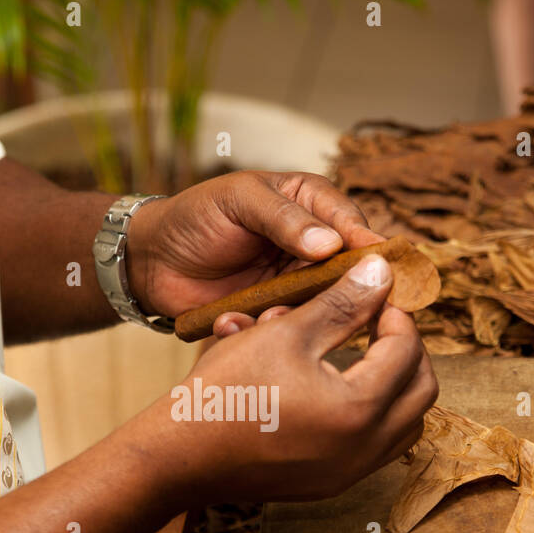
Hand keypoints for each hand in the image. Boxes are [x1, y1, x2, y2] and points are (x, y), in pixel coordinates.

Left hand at [124, 170, 383, 319]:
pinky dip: (272, 330)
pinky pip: (290, 328)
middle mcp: (314, 247)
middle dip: (341, 291)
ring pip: (324, 306)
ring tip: (271, 313)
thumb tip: (332, 243)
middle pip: (350, 272)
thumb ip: (283, 219)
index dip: (368, 247)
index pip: (352, 224)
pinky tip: (243, 323)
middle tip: (338, 306)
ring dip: (303, 314)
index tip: (379, 269)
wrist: (154, 261)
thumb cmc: (196, 217)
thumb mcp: (239, 202)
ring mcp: (297, 284)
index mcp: (312, 205)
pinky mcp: (277, 315)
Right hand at [131, 253, 438, 505]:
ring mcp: (348, 474)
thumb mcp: (286, 333)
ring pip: (405, 425)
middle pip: (422, 392)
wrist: (179, 455)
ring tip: (366, 355)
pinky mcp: (329, 485)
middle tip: (380, 323)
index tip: (376, 296)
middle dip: (408, 351)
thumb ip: (342, 303)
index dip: (396, 314)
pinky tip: (340, 389)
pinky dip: (373, 416)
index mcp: (358, 409)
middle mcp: (364, 450)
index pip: (407, 351)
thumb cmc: (226, 390)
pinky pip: (375, 449)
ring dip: (397, 387)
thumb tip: (382, 272)